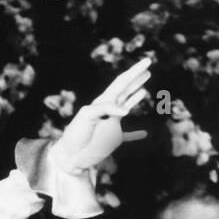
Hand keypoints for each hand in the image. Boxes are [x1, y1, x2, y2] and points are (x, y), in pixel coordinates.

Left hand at [51, 58, 151, 174]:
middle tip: (148, 70)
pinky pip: (128, 136)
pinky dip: (136, 135)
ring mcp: (111, 124)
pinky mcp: (113, 139)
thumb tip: (126, 111)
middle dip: (136, 80)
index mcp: (103, 102)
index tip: (148, 61)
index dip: (134, 71)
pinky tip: (144, 134)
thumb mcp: (86, 116)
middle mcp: (108, 111)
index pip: (122, 82)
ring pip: (127, 107)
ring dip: (135, 97)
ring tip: (144, 89)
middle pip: (125, 90)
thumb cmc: (75, 135)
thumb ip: (105, 108)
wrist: (69, 156)